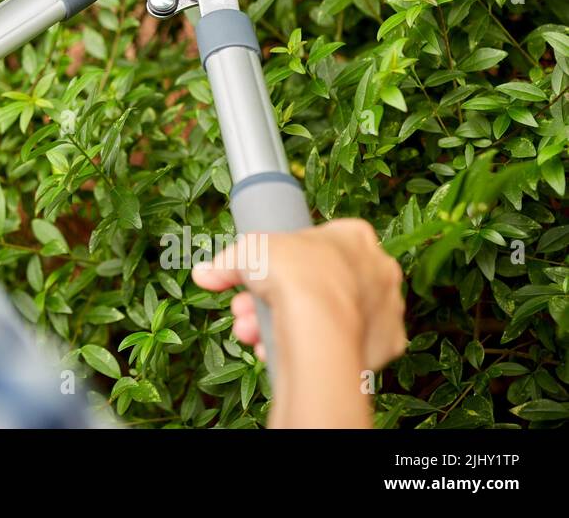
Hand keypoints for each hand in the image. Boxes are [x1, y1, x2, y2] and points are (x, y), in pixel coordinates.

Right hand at [192, 218, 406, 427]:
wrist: (322, 326)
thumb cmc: (294, 276)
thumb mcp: (248, 253)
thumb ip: (227, 262)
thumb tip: (203, 274)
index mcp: (355, 238)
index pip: (317, 243)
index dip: (280, 261)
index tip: (258, 275)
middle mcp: (379, 271)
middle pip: (319, 284)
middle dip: (275, 298)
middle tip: (245, 310)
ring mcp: (386, 310)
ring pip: (329, 316)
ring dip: (285, 323)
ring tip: (252, 334)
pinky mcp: (385, 346)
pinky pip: (341, 345)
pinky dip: (312, 347)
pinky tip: (282, 351)